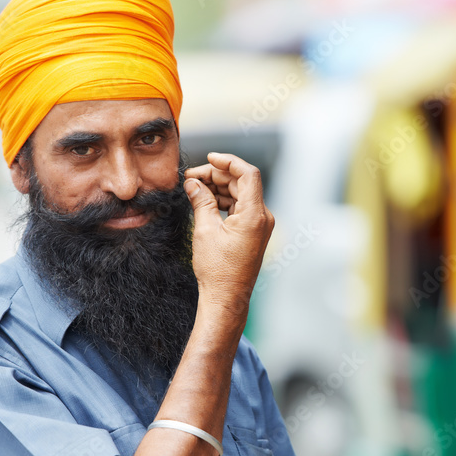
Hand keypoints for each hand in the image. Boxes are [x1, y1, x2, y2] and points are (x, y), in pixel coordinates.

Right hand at [182, 152, 273, 312]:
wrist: (226, 296)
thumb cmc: (217, 270)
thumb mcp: (204, 230)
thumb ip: (200, 201)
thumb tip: (193, 183)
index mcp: (254, 215)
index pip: (247, 174)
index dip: (228, 161)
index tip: (209, 158)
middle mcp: (262, 217)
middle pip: (242, 183)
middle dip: (217, 175)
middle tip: (192, 177)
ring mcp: (260, 225)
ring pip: (240, 194)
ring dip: (218, 187)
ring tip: (194, 188)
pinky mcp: (253, 231)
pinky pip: (240, 207)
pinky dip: (223, 200)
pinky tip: (205, 200)